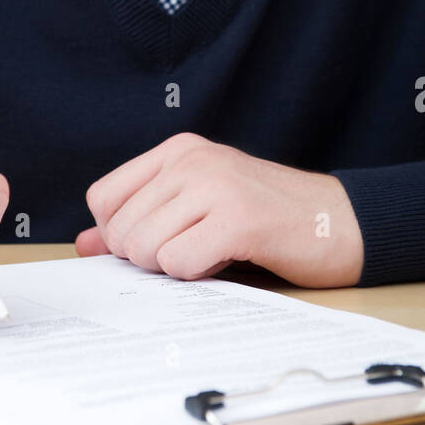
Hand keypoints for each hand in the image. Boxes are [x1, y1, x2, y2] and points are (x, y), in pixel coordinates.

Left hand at [75, 133, 363, 286]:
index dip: (117, 234)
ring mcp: (215, 185)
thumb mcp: (198, 208)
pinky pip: (178, 263)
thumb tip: (83, 244)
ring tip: (211, 253)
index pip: (103, 197)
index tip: (156, 242)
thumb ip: (140, 220)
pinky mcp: (239, 219)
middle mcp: (192, 158)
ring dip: (172, 268)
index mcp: (178, 150)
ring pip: (144, 248)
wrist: (341, 222)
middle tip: (192, 252)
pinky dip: (195, 275)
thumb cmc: (267, 218)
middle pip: (120, 230)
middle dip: (146, 258)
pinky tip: (226, 259)